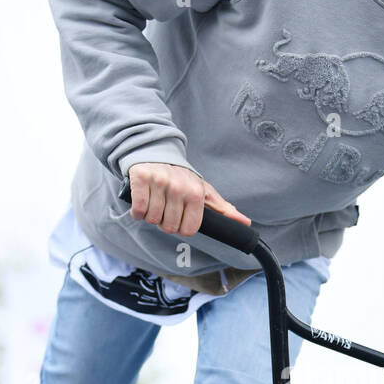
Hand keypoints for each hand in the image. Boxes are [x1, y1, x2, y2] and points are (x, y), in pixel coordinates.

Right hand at [126, 163, 251, 236]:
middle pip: (169, 227)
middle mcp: (179, 187)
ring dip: (151, 215)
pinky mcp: (141, 178)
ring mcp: (159, 181)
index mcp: (196, 193)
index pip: (188, 230)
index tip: (179, 217)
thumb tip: (245, 222)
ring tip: (155, 201)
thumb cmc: (181, 178)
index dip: (181, 228)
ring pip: (152, 219)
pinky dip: (138, 211)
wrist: (156, 153)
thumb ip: (223, 209)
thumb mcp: (204, 192)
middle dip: (165, 221)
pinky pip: (138, 210)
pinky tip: (144, 201)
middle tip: (165, 207)